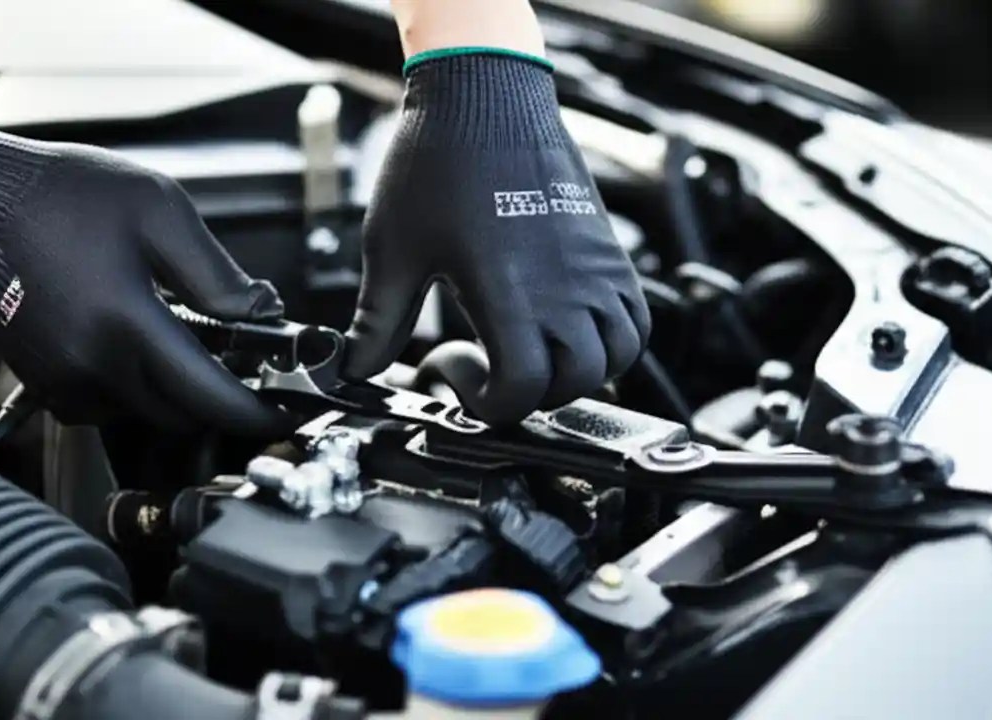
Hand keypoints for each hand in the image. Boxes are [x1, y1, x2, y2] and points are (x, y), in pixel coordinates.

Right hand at [0, 111, 286, 431]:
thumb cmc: (59, 195)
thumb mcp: (160, 213)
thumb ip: (218, 275)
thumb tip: (263, 314)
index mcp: (126, 325)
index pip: (210, 396)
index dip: (255, 412)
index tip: (282, 413)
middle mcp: (91, 366)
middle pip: (182, 413)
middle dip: (217, 396)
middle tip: (238, 358)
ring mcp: (61, 380)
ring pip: (144, 412)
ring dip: (173, 390)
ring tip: (178, 335)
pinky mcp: (42, 382)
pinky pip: (106, 405)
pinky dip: (132, 386)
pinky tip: (132, 340)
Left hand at [345, 52, 650, 424]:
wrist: (485, 95)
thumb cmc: (437, 164)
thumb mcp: (391, 249)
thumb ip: (376, 320)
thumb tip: (355, 367)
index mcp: (509, 293)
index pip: (523, 389)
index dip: (487, 404)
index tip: (454, 373)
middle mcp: (564, 287)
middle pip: (573, 383)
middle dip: (528, 394)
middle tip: (491, 368)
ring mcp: (595, 270)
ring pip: (615, 357)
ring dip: (577, 373)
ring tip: (535, 353)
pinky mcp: (608, 252)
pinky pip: (636, 318)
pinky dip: (613, 341)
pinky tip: (568, 328)